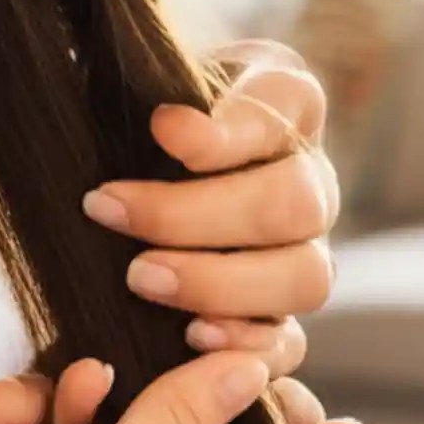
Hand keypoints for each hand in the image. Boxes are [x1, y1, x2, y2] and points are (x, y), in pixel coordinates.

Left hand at [82, 39, 336, 363]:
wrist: (134, 171)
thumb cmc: (143, 114)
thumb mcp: (150, 80)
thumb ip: (158, 87)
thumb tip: (170, 124)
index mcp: (288, 104)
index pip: (280, 111)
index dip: (225, 131)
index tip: (158, 126)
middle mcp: (312, 180)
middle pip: (294, 204)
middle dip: (196, 215)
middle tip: (111, 212)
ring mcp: (307, 252)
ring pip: (306, 278)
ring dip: (218, 283)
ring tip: (140, 277)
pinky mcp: (285, 315)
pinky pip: (292, 342)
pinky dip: (246, 344)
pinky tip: (189, 335)